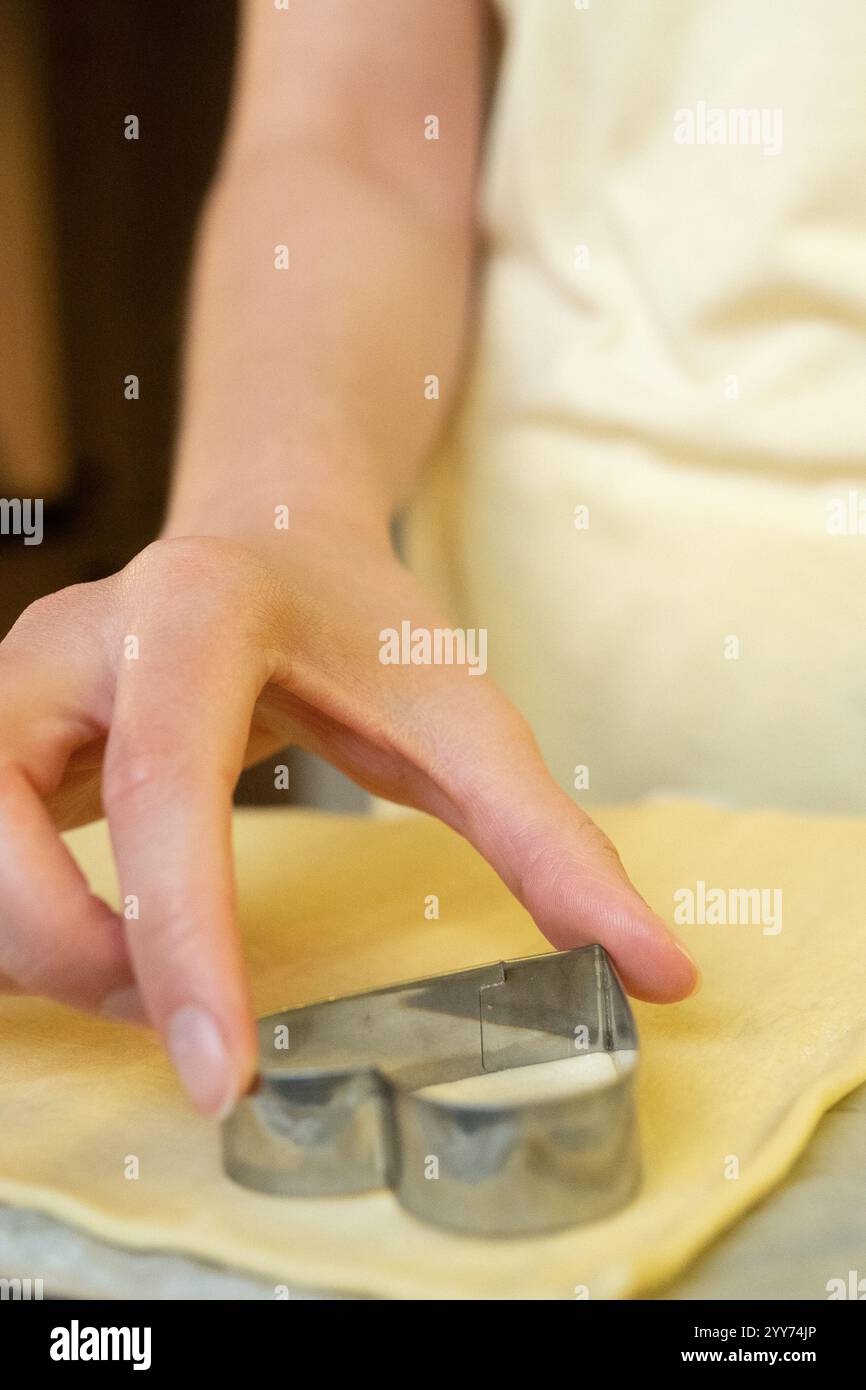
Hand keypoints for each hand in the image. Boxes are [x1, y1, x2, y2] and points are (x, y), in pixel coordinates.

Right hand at [0, 525, 697, 1114]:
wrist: (270, 535)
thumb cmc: (364, 625)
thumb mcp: (465, 717)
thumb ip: (553, 842)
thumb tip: (659, 973)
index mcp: (193, 618)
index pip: (164, 789)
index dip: (182, 940)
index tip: (223, 1077)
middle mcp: (72, 640)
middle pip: (10, 836)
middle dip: (92, 967)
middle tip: (204, 1029)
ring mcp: (14, 680)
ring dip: (52, 956)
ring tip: (165, 980)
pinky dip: (30, 928)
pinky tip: (114, 944)